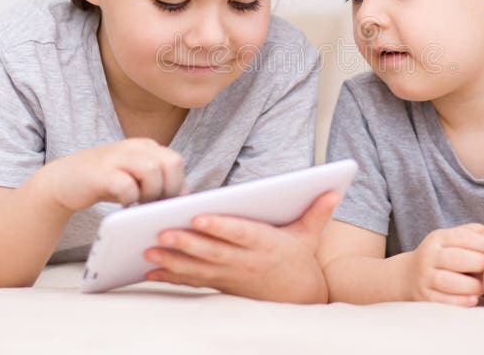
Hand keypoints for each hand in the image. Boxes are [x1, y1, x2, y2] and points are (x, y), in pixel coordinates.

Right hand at [41, 138, 186, 211]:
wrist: (63, 181)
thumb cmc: (106, 182)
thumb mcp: (137, 178)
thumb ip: (160, 181)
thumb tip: (186, 197)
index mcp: (147, 147)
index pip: (176, 162)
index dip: (178, 186)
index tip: (167, 205)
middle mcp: (135, 147)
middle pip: (171, 162)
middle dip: (170, 188)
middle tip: (155, 204)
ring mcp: (117, 157)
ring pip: (152, 170)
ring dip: (151, 193)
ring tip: (139, 205)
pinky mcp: (100, 172)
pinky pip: (126, 185)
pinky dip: (130, 199)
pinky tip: (124, 206)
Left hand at [143, 191, 340, 302]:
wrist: (297, 295)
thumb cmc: (299, 257)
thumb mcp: (311, 234)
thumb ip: (318, 211)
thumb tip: (334, 189)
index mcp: (265, 243)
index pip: (240, 233)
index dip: (220, 225)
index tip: (200, 216)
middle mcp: (246, 261)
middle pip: (213, 252)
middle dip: (187, 242)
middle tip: (161, 231)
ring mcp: (231, 275)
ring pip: (198, 268)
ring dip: (172, 260)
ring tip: (149, 249)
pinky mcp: (221, 284)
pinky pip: (193, 281)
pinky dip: (172, 276)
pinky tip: (150, 269)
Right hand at [403, 223, 483, 305]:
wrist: (408, 276)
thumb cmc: (441, 256)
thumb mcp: (451, 238)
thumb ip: (472, 233)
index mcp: (438, 238)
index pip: (465, 237)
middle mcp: (429, 255)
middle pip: (459, 259)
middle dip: (481, 266)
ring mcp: (425, 277)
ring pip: (452, 282)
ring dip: (473, 286)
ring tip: (482, 287)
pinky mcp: (424, 296)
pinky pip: (445, 301)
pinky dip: (462, 302)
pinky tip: (472, 299)